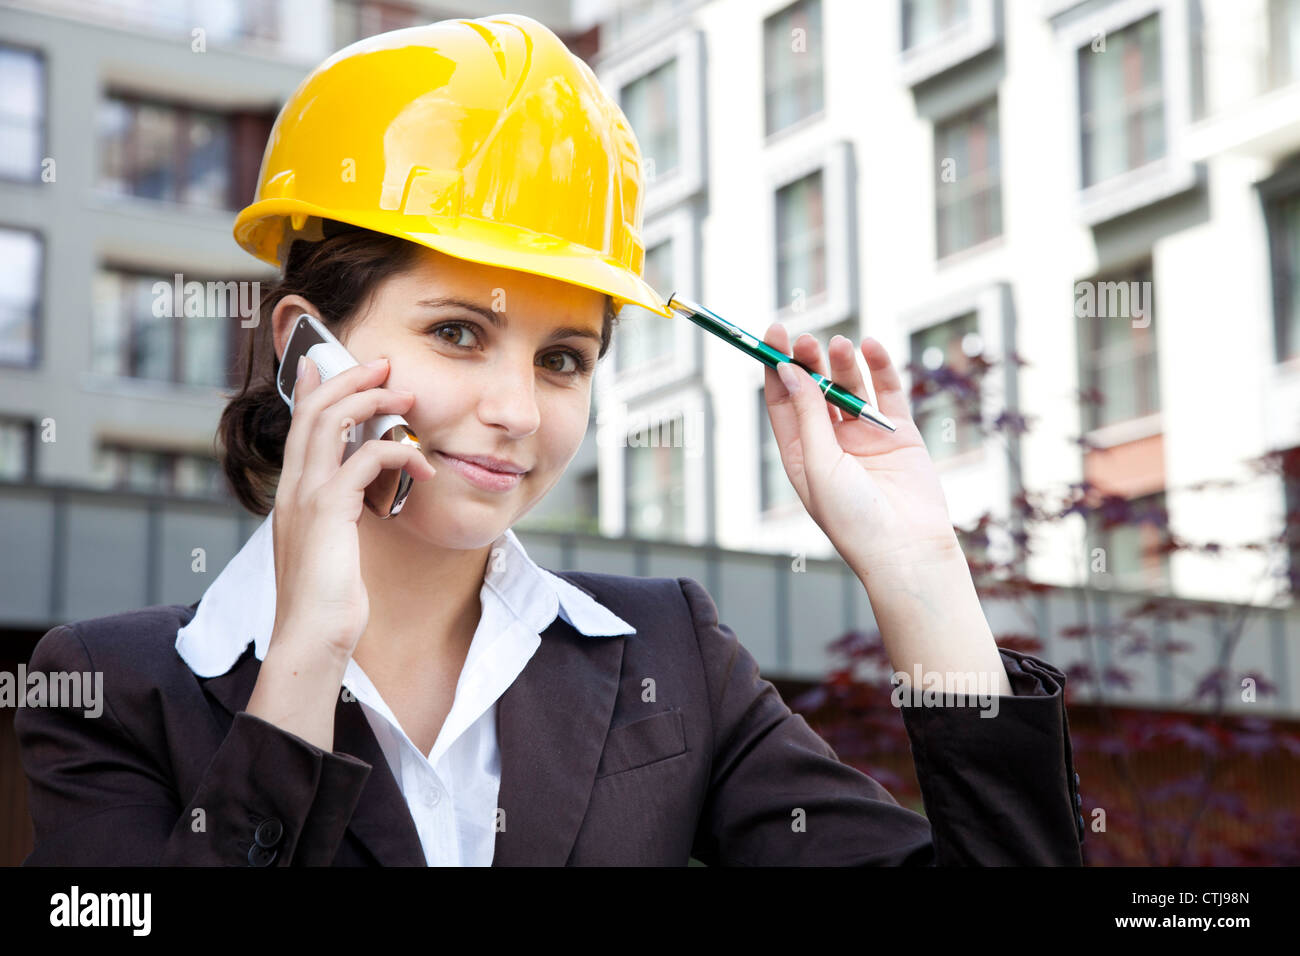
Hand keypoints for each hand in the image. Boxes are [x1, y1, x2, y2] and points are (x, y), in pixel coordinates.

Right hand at [269, 355, 436, 661]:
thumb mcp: (332, 549)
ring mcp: (306, 496)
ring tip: (407, 397)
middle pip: (315, 410)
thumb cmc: (327, 601)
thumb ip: (337, 519)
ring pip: (333, 421)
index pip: (298, 425)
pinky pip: (365, 458)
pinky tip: (423, 465)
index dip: (312, 388)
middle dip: (350, 379)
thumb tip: (357, 503)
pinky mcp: (328, 510)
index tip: (325, 362)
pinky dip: (399, 451)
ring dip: (374, 401)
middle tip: (384, 365)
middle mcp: (293, 487)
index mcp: (292, 493)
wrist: (311, 637)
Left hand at [762, 325, 961, 580]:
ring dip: (842, 363)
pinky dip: (880, 367)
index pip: (782, 401)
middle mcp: (830, 443)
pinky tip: (871, 346)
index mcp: (800, 454)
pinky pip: (887, 393)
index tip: (774, 333)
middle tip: (805, 338)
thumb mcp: (818, 463)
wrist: (906, 549)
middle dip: (808, 361)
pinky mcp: (900, 435)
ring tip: (838, 344)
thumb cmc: (852, 518)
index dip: (776, 366)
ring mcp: (865, 437)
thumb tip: (789, 369)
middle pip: (814, 389)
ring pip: (850, 387)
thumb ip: (807, 414)